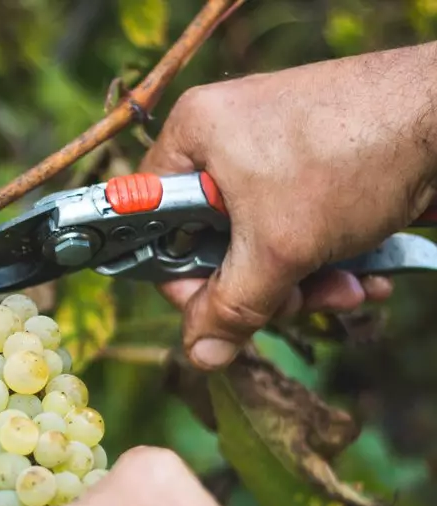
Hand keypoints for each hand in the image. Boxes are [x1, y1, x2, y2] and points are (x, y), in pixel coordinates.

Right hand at [140, 42, 436, 370]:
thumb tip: (199, 355)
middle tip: (296, 302)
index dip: (181, 276)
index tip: (215, 309)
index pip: (154, 224)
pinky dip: (328, 261)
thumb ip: (232, 307)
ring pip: (261, 246)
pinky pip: (298, 230)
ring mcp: (272, 154)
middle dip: (263, 287)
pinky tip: (367, 275)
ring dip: (305, 284)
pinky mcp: (315, 168)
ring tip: (350, 291)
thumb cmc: (355, 156)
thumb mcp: (280, 246)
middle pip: (214, 245)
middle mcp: (225, 141)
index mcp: (194, 137)